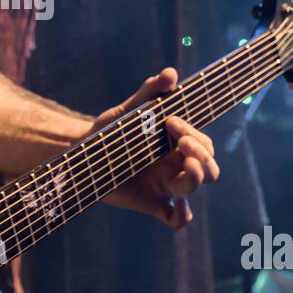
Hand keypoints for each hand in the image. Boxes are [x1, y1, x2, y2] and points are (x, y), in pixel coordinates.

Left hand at [90, 67, 219, 228]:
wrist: (82, 156)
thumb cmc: (110, 132)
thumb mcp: (128, 110)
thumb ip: (149, 92)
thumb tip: (171, 74)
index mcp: (176, 144)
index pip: (203, 143)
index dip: (194, 134)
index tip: (170, 122)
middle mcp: (175, 166)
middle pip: (210, 168)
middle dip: (203, 155)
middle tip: (181, 142)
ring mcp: (165, 186)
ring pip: (195, 187)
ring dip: (197, 177)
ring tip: (186, 167)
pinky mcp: (151, 203)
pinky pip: (175, 218)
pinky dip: (182, 217)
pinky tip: (177, 207)